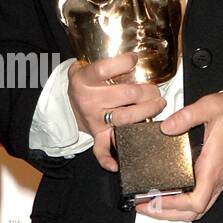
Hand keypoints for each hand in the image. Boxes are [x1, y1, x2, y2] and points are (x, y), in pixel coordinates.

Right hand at [68, 54, 166, 171]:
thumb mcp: (86, 67)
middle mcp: (89, 100)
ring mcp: (94, 119)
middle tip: (156, 91)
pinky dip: (107, 158)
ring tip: (157, 105)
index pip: (104, 69)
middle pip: (126, 94)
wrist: (65, 104)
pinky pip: (100, 149)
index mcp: (85, 79)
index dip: (123, 63)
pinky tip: (115, 164)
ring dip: (146, 112)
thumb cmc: (85, 83)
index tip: (134, 60)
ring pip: (125, 118)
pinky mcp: (96, 134)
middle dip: (148, 91)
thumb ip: (106, 63)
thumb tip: (135, 57)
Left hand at [135, 92, 222, 221]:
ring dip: (174, 212)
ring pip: (198, 209)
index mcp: (212, 167)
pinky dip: (183, 203)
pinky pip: (201, 198)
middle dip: (166, 214)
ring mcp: (219, 179)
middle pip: (193, 212)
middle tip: (144, 206)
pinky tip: (170, 195)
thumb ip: (186, 116)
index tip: (154, 199)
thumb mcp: (210, 107)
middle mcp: (217, 178)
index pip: (196, 201)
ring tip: (153, 205)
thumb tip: (166, 128)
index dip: (173, 205)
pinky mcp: (218, 176)